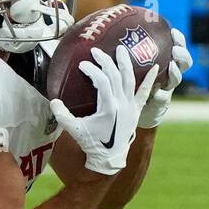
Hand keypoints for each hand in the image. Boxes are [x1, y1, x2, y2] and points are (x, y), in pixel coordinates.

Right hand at [50, 45, 156, 175]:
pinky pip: (145, 93)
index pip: (100, 81)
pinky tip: (155, 67)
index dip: (91, 70)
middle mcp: (122, 104)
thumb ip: (62, 115)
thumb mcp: (74, 130)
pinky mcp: (136, 111)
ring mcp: (131, 107)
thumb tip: (53, 101)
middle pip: (115, 75)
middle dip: (105, 61)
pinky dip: (150, 80)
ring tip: (121, 49)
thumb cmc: (91, 143)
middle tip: (97, 51)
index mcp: (108, 107)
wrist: (109, 158)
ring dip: (125, 63)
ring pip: (130, 80)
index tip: (82, 65)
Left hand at [138, 28, 192, 128]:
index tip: (173, 31)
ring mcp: (167, 89)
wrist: (132, 111)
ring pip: (177, 79)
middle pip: (185, 62)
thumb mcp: (131, 65)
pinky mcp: (161, 103)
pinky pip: (164, 98)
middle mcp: (169, 74)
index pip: (178, 46)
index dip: (179, 39)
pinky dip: (162, 95)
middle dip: (182, 54)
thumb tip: (113, 29)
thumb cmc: (130, 82)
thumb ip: (128, 50)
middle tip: (174, 50)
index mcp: (165, 61)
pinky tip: (157, 93)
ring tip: (170, 66)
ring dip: (175, 72)